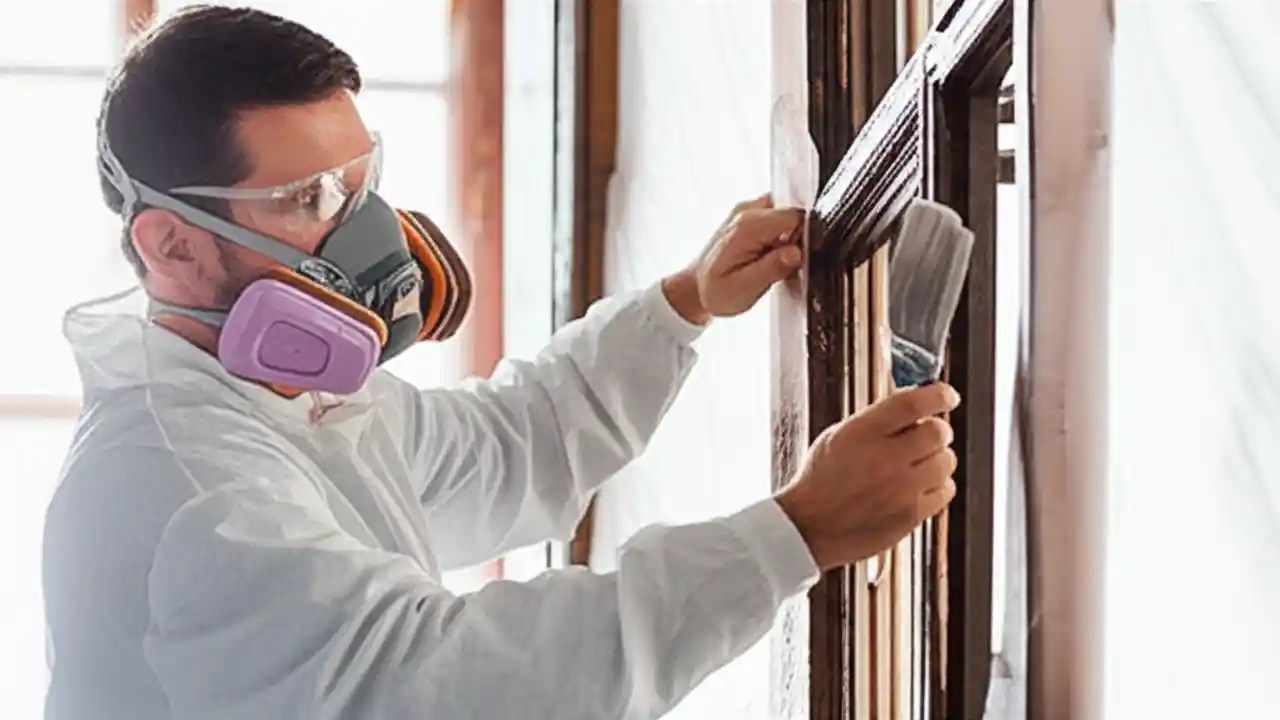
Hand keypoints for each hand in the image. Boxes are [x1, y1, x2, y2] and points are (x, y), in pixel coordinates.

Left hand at [662, 194, 804, 324]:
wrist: (694, 287)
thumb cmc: (715, 291)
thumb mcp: (743, 289)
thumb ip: (771, 269)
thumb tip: (796, 253)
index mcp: (748, 227)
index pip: (795, 216)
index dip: (803, 238)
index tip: (794, 257)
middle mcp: (747, 212)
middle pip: (793, 212)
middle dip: (796, 237)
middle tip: (780, 262)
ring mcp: (748, 211)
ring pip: (787, 214)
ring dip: (788, 237)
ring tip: (771, 259)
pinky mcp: (750, 216)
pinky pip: (777, 218)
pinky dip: (779, 236)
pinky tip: (767, 255)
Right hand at [775, 383, 961, 570]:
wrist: (809, 527)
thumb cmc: (821, 480)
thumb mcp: (837, 436)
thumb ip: (875, 420)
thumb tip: (913, 406)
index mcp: (864, 432)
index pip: (913, 403)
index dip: (938, 395)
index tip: (947, 396)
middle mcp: (885, 458)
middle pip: (938, 431)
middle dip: (936, 430)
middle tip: (926, 436)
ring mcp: (901, 489)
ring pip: (946, 461)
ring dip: (937, 458)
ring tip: (917, 465)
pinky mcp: (911, 515)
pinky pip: (946, 491)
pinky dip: (938, 485)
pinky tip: (919, 486)